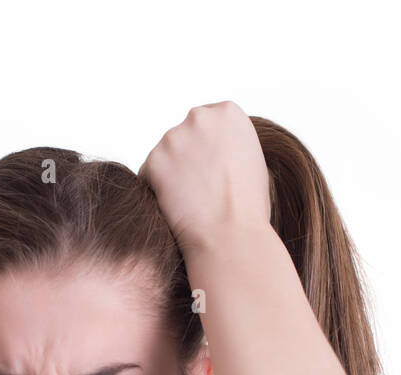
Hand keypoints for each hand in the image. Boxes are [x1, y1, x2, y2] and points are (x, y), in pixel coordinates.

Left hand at [137, 101, 272, 256]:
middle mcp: (199, 117)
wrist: (231, 235)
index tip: (213, 171)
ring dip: (171, 175)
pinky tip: (177, 208)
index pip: (207, 123)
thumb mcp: (251, 160)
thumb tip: (212, 148)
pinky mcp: (153, 160)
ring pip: (165, 156)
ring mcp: (173, 137)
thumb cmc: (248, 207)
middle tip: (199, 189)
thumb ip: (229, 145)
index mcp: (228, 112)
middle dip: (187, 158)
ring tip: (191, 202)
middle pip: (183, 136)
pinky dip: (157, 191)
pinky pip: (149, 174)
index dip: (208, 150)